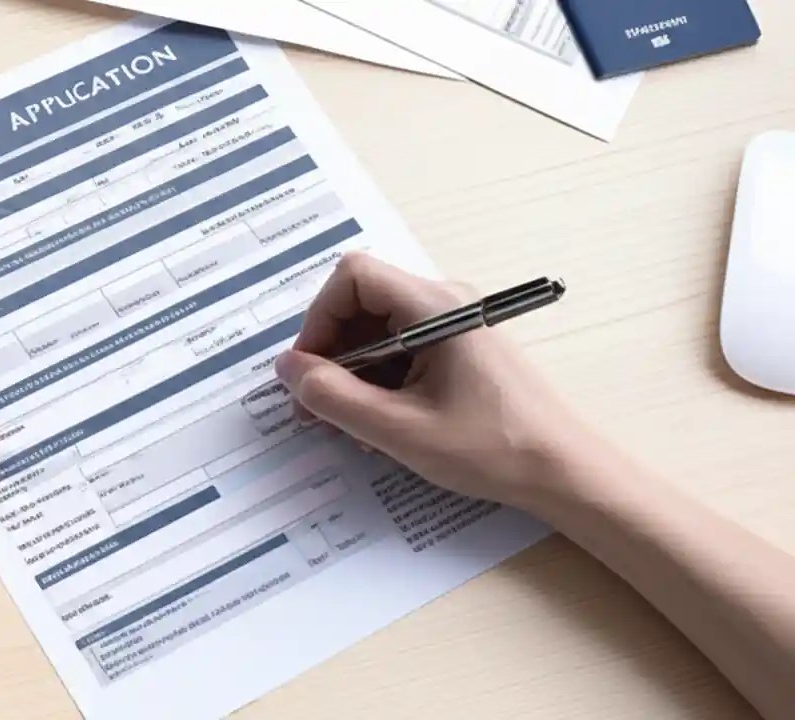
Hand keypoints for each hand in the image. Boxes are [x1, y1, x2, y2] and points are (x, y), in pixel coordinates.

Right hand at [275, 253, 582, 509]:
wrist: (562, 471)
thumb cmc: (490, 449)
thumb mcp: (398, 430)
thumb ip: (333, 397)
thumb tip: (287, 369)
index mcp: (435, 306)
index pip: (353, 276)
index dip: (319, 318)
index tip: (309, 371)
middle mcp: (445, 301)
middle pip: (363, 302)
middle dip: (331, 352)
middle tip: (317, 406)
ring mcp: (455, 323)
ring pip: (379, 328)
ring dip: (354, 373)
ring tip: (352, 425)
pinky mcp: (460, 347)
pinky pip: (403, 348)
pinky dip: (380, 380)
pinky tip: (382, 423)